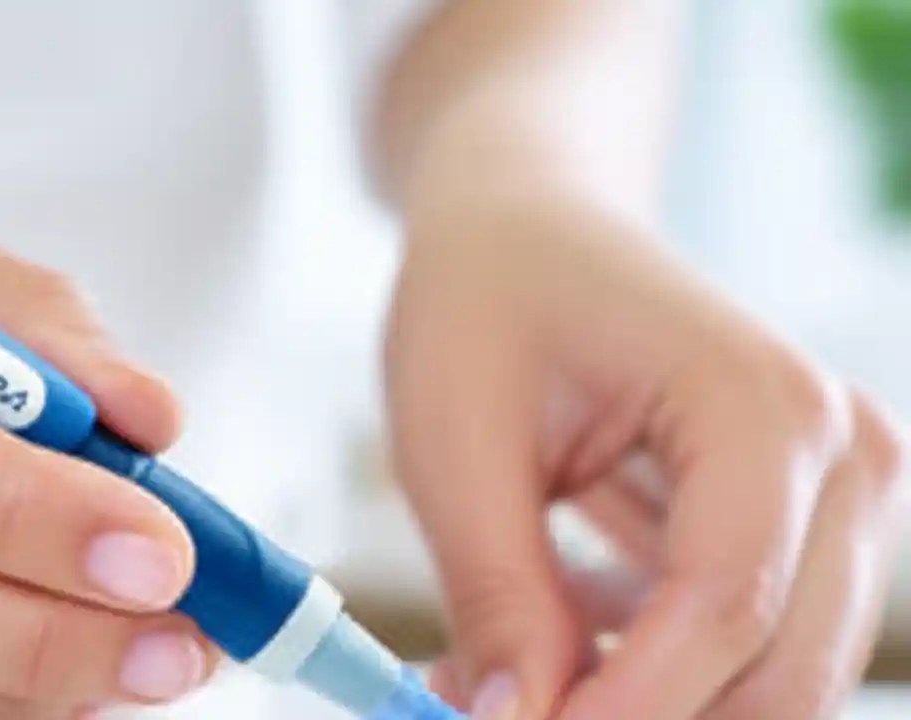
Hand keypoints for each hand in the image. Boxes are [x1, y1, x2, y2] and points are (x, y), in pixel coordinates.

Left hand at [386, 194, 908, 719]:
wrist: (522, 231)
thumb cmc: (485, 302)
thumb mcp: (456, 444)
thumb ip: (498, 595)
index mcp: (759, 403)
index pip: (724, 603)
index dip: (623, 706)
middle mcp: (840, 452)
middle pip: (780, 668)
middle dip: (641, 718)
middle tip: (498, 715)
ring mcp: (839, 493)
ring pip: (776, 677)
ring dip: (644, 701)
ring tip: (506, 666)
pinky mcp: (806, 525)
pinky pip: (754, 646)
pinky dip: (654, 672)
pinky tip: (555, 637)